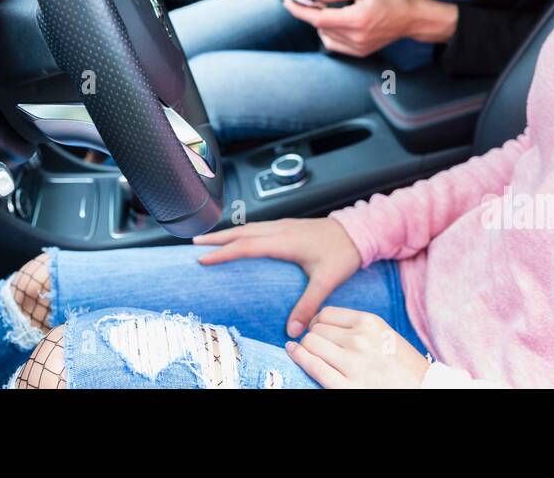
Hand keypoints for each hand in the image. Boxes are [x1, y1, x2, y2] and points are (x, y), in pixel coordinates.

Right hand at [192, 217, 361, 336]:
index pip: (245, 246)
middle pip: (241, 232)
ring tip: (210, 239)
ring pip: (248, 227)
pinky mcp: (288, 226)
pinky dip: (242, 231)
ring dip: (227, 233)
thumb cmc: (343, 252)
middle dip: (216, 238)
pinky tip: (240, 237)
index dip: (223, 253)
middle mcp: (280, 230)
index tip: (203, 259)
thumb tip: (293, 328)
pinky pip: (258, 226)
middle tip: (194, 244)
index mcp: (284, 241)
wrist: (359, 231)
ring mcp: (284, 225)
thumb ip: (308, 304)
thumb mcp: (326, 280)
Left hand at [278, 0, 455, 56]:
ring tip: (335, 9)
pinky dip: (330, 32)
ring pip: (325, 35)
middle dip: (312, 11)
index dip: (299, 10)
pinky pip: (334, 44)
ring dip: (322, 22)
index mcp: (355, 20)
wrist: (411, 19)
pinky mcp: (359, 53)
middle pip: (319, 26)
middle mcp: (355, 37)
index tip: (287, 1)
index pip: (317, 18)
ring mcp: (357, 48)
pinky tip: (339, 22)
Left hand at [286, 306, 430, 387]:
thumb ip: (358, 326)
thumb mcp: (384, 334)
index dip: (317, 323)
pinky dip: (299, 358)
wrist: (423, 388)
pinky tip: (293, 353)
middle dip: (311, 337)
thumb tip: (322, 322)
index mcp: (369, 322)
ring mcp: (353, 363)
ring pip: (310, 344)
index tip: (318, 332)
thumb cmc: (403, 364)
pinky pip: (313, 366)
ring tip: (306, 352)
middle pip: (316, 329)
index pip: (326, 314)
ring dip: (305, 348)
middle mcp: (359, 339)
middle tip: (315, 346)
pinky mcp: (347, 387)